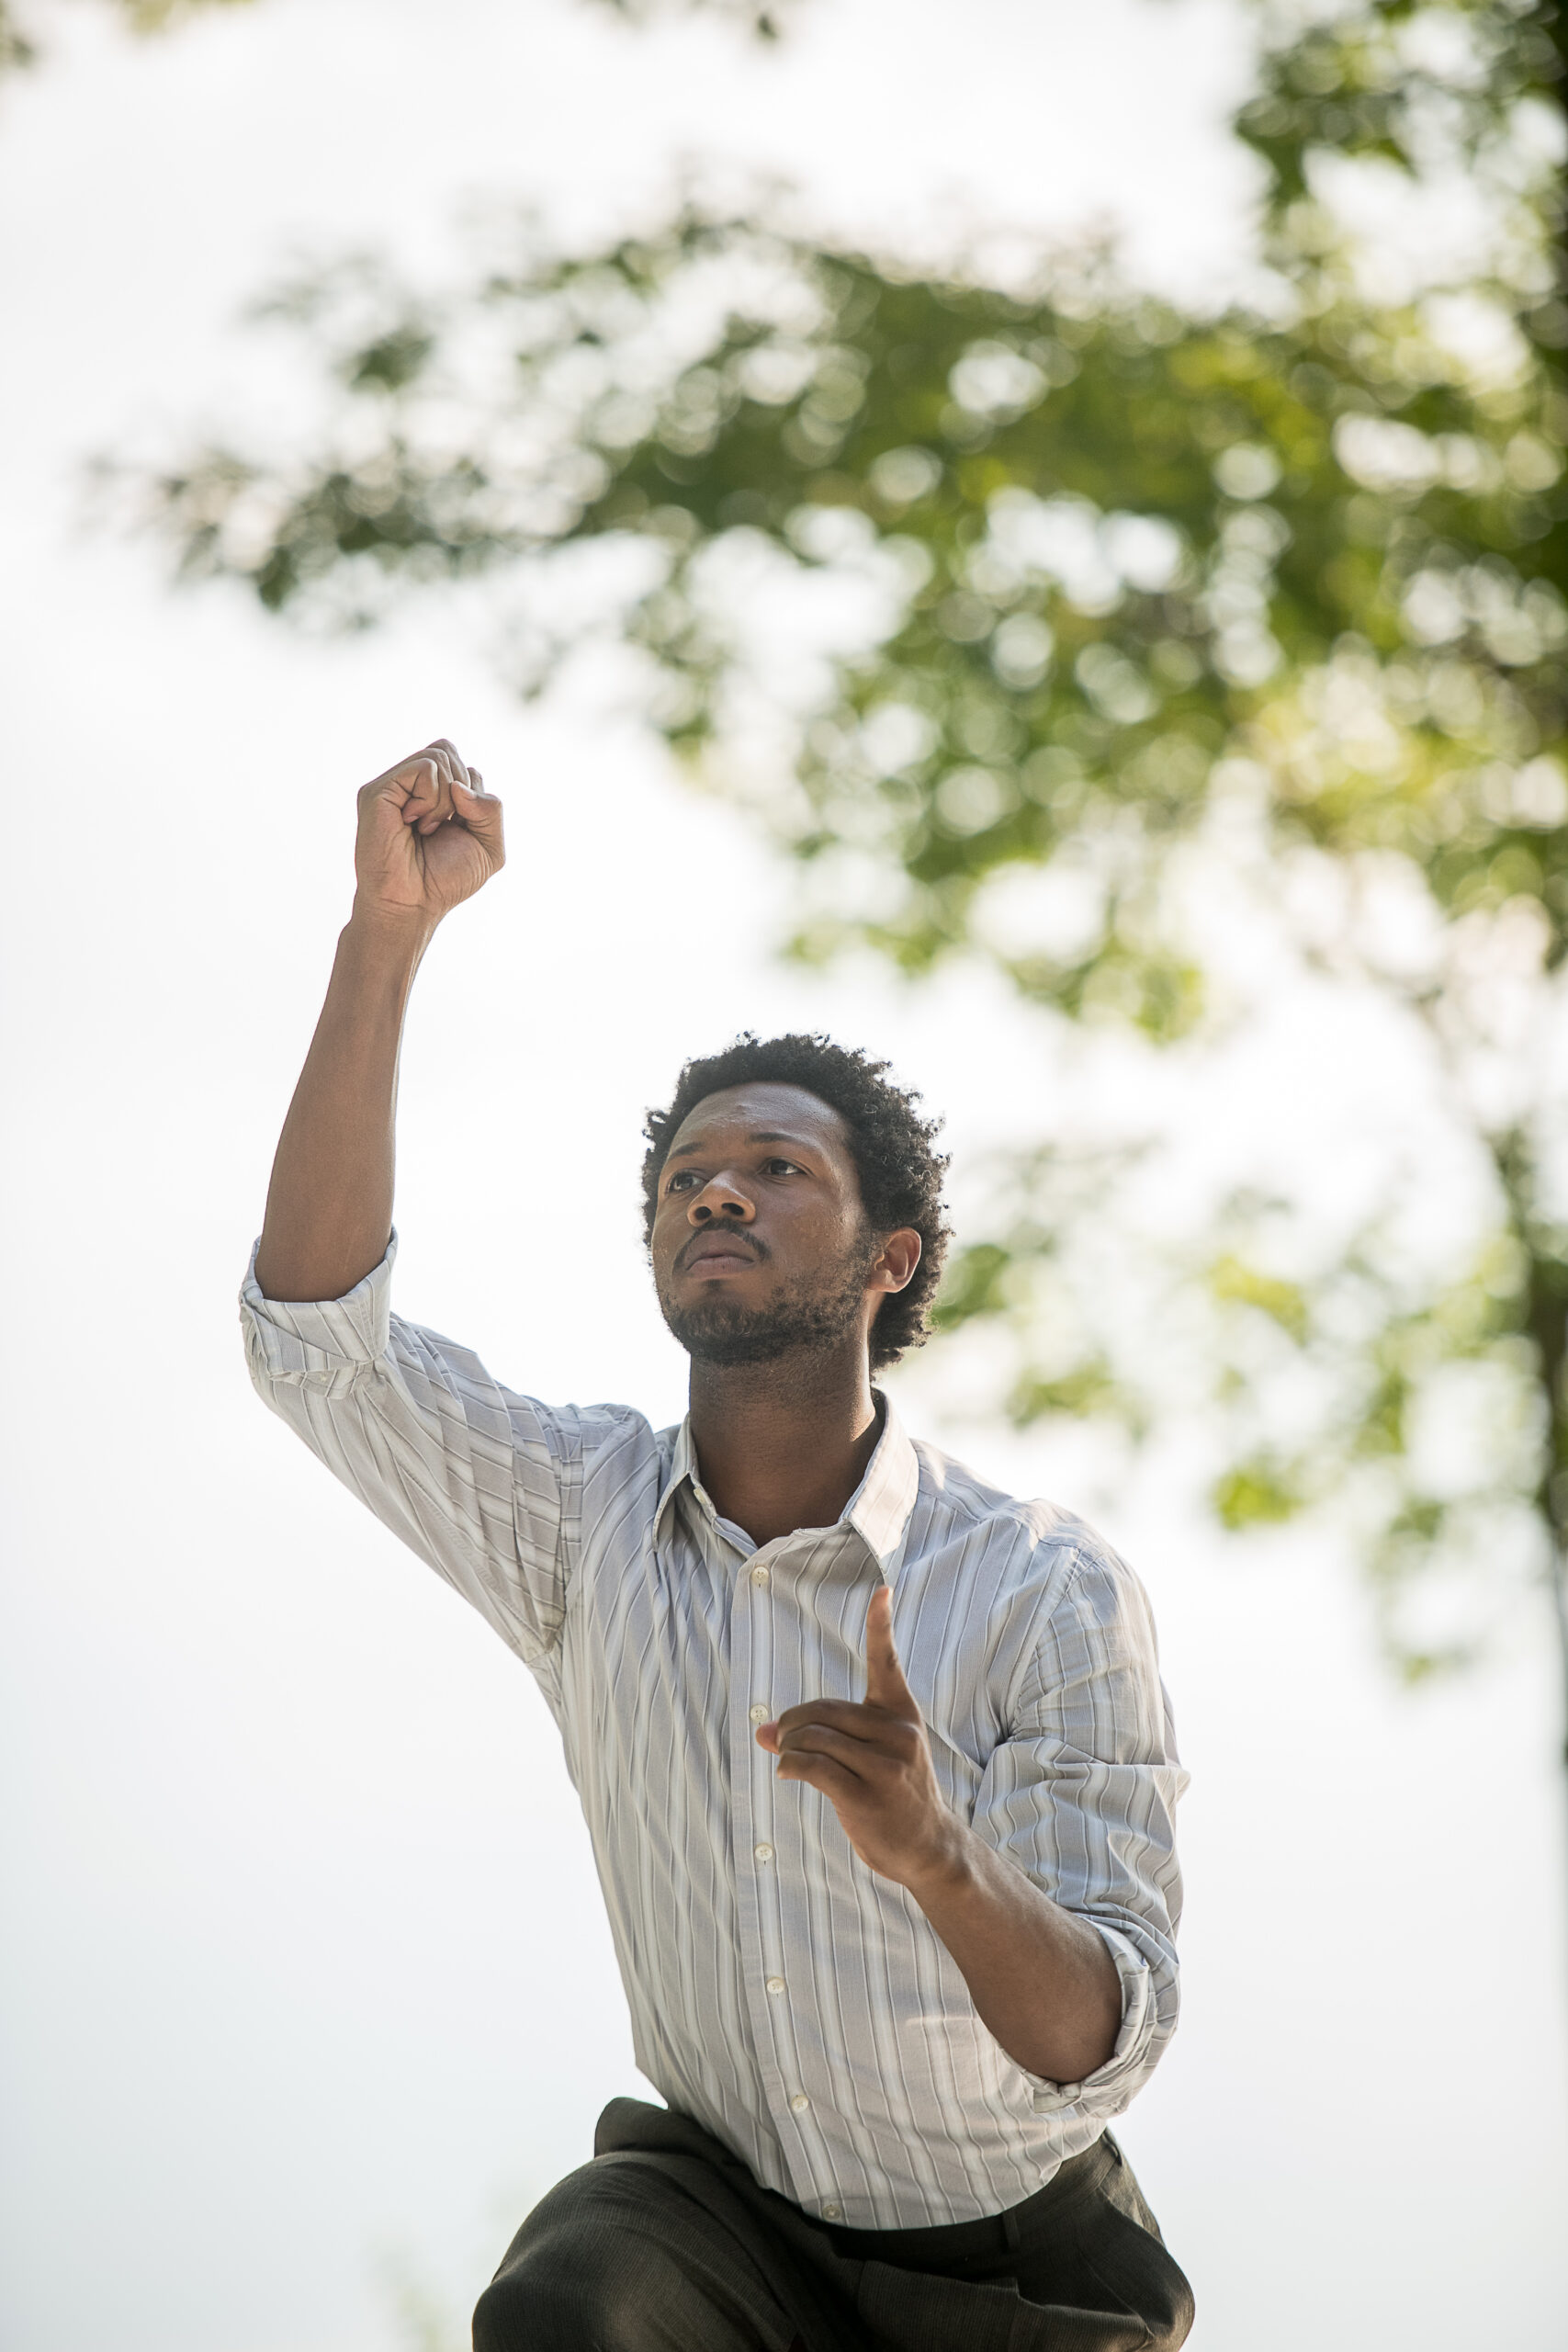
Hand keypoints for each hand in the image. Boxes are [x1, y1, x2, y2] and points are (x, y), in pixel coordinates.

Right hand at [351, 738, 503, 931]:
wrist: (412, 904)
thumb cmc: (445, 880)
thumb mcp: (489, 847)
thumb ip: (491, 808)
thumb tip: (459, 785)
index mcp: (434, 795)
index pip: (466, 767)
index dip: (473, 797)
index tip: (458, 829)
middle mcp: (411, 786)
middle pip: (449, 750)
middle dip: (461, 791)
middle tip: (440, 827)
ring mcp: (394, 786)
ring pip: (439, 755)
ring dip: (445, 798)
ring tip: (426, 828)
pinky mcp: (378, 791)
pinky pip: (424, 767)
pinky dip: (432, 797)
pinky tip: (414, 823)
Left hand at [756, 1586, 961, 1888]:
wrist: (929, 1847)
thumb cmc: (892, 1795)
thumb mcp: (867, 1757)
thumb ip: (821, 1738)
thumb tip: (762, 1731)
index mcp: (900, 1713)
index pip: (887, 1661)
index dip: (881, 1623)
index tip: (882, 1589)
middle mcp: (897, 1733)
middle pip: (821, 1710)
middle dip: (790, 1723)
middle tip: (779, 1738)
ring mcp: (887, 1764)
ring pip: (813, 1737)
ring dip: (787, 1748)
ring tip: (785, 1760)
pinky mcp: (868, 1794)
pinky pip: (812, 1766)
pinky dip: (790, 1765)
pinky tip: (785, 1771)